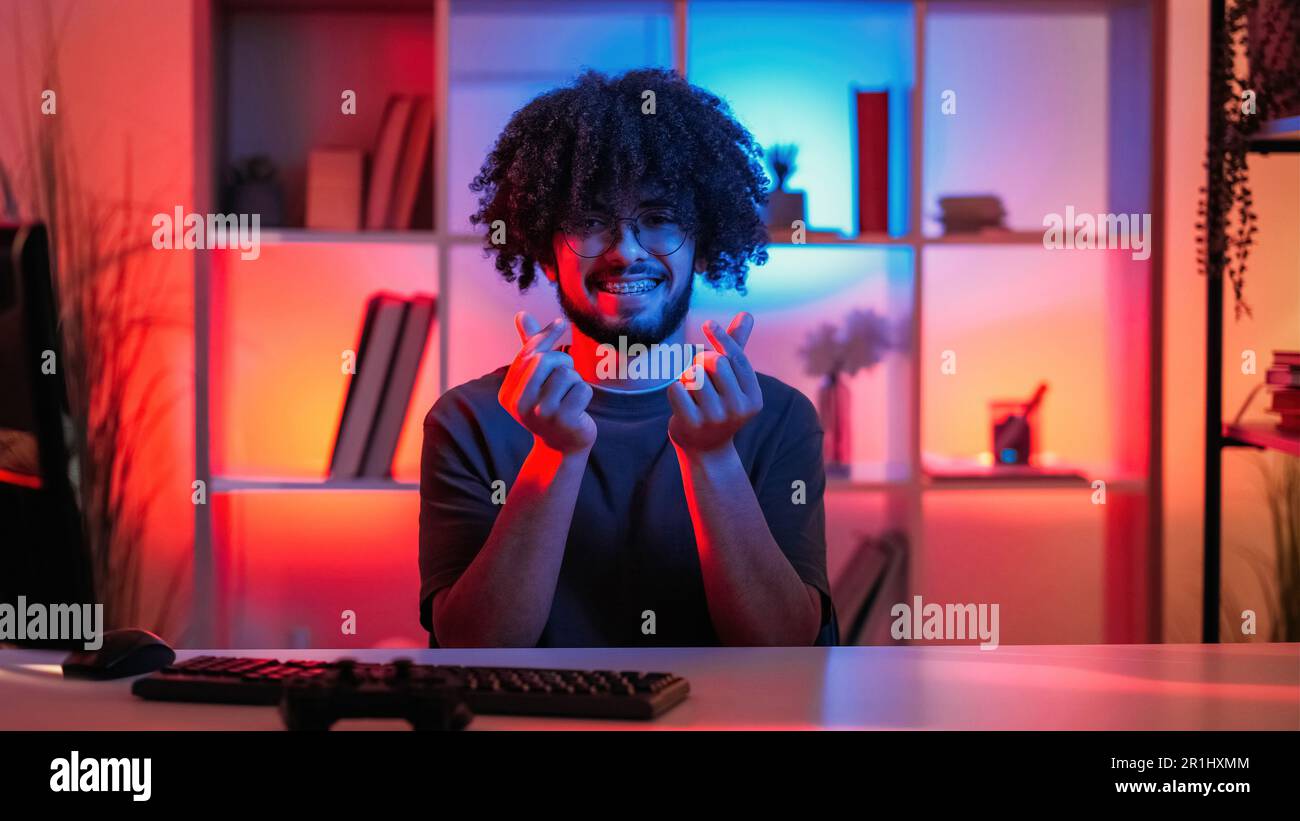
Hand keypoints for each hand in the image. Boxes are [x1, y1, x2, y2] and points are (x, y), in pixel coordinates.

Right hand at [498, 311, 596, 454]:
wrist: (562, 447)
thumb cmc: (550, 405)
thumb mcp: (536, 379)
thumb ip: (529, 348)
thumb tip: (521, 314)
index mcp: (508, 393)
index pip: (528, 354)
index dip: (546, 336)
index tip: (561, 323)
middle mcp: (520, 404)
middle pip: (545, 360)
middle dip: (563, 362)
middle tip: (566, 378)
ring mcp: (541, 414)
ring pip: (566, 373)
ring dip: (575, 380)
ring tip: (570, 396)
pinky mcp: (564, 420)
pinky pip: (582, 388)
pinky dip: (585, 394)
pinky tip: (578, 408)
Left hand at [668, 312, 762, 455]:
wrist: (705, 450)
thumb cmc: (720, 404)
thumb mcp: (732, 380)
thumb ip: (736, 348)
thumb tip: (747, 313)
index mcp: (753, 397)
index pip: (736, 359)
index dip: (721, 339)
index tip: (707, 324)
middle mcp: (738, 408)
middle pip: (714, 363)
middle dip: (701, 362)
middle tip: (699, 376)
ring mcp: (716, 418)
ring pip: (693, 374)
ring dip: (687, 377)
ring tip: (692, 392)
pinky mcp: (692, 424)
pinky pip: (676, 388)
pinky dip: (675, 390)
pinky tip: (682, 404)